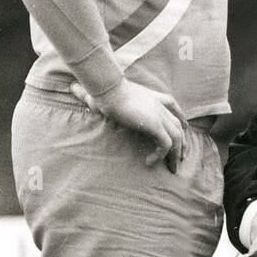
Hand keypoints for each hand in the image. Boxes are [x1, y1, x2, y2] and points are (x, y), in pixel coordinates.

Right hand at [70, 79, 186, 171]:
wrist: (107, 88)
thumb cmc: (100, 90)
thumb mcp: (98, 94)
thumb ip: (88, 94)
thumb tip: (71, 88)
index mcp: (150, 96)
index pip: (172, 105)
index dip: (180, 117)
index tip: (184, 129)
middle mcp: (158, 105)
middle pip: (179, 125)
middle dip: (182, 142)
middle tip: (181, 159)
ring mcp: (158, 114)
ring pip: (177, 137)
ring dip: (175, 154)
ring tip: (171, 168)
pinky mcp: (154, 123)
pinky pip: (165, 144)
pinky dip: (161, 155)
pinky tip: (150, 163)